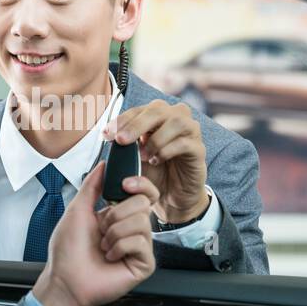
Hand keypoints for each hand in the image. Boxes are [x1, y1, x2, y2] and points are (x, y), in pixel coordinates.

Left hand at [31, 161, 157, 305]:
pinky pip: (141, 243)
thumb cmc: (68, 251)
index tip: (124, 184)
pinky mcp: (145, 263)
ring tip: (103, 246)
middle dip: (116, 214)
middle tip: (102, 229)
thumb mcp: (77, 209)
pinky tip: (110, 257)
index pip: (143, 191)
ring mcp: (140, 246)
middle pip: (143, 203)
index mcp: (119, 214)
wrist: (65, 280)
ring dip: (114, 233)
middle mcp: (132, 228)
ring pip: (141, 222)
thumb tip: (104, 164)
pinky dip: (119, 247)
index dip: (139, 183)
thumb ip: (92, 185)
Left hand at [104, 100, 207, 223]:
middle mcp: (176, 117)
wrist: (173, 196)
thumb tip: (107, 132)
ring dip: (155, 138)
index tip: (107, 134)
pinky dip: (167, 151)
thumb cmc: (154, 172)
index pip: (140, 109)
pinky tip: (156, 161)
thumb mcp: (134, 156)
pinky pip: (185, 143)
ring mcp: (191, 132)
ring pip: (177, 122)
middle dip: (137, 124)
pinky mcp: (199, 149)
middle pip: (158, 109)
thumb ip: (125, 143)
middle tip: (121, 141)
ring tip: (143, 155)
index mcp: (158, 116)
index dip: (123, 119)